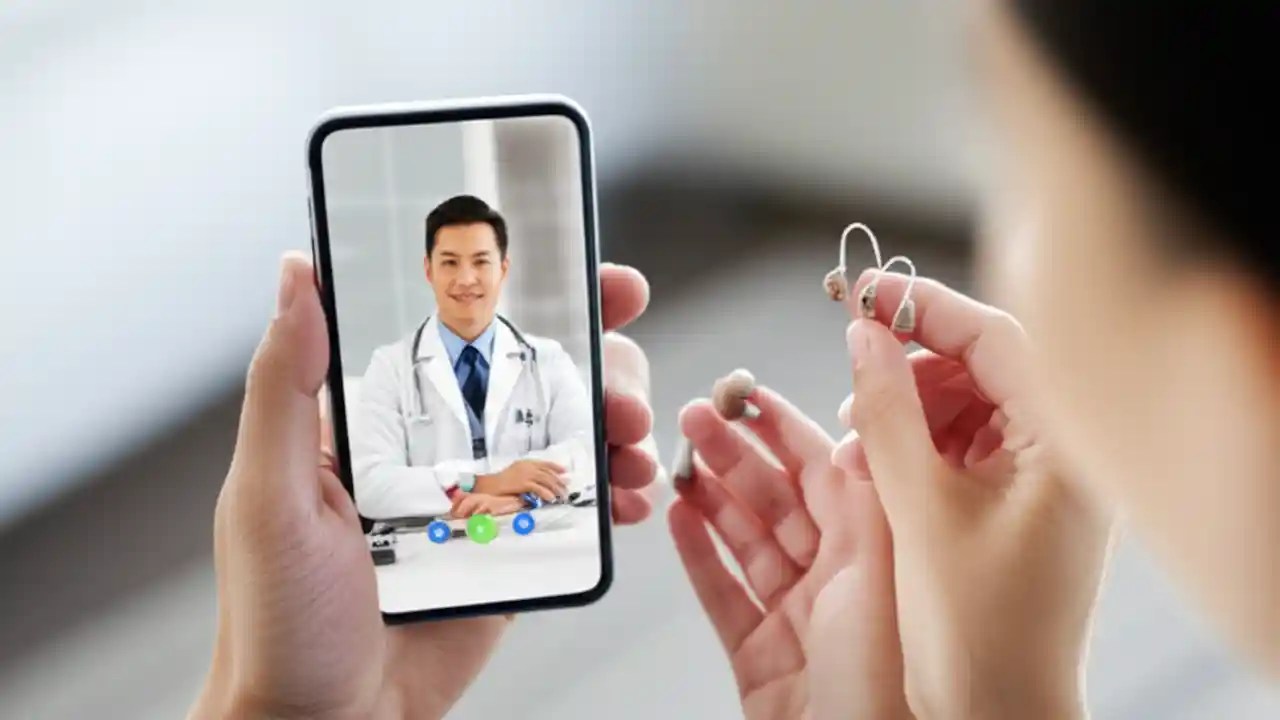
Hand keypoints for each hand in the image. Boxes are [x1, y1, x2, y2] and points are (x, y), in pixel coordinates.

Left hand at [189, 255, 656, 719]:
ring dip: (619, 426)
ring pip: (569, 435)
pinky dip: (617, 495)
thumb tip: (298, 274)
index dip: (532, 293)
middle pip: (536, 376)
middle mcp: (437, 448)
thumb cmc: (278, 620)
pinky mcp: (513, 552)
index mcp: (379, 420)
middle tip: (621, 388)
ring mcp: (482, 500)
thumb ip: (285, 385)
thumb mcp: (270, 494)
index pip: (460, 330)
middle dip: (600, 364)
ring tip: (633, 448)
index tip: (590, 275)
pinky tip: (632, 499)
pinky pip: (578, 507)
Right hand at [474, 459, 566, 500]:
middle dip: (558, 481)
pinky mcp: (523, 483)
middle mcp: (528, 466)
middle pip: (548, 473)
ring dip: (555, 488)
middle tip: (566, 488)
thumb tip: (542, 482)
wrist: (490, 485)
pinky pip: (538, 488)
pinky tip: (551, 498)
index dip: (556, 467)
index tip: (564, 472)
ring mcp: (526, 474)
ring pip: (546, 480)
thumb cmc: (502, 482)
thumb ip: (529, 475)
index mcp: (526, 463)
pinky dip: (546, 493)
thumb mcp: (516, 473)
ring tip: (561, 495)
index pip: (545, 464)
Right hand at [670, 384, 911, 718]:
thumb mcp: (879, 565)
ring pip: (748, 540)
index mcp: (882, 552)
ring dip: (712, 495)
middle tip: (695, 414)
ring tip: (678, 457)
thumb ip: (859, 487)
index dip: (784, 425)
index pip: (828, 467)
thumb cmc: (895, 689)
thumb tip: (857, 410)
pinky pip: (724, 595)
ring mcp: (801, 621)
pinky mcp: (763, 660)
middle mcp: (844, 581)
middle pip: (781, 499)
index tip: (748, 392)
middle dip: (736, 453)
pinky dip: (699, 556)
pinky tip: (679, 520)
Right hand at [834, 270, 1112, 718]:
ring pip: (962, 405)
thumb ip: (889, 410)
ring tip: (856, 442)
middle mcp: (1060, 455)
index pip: (997, 339)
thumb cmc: (979, 632)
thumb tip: (864, 332)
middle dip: (908, 368)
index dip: (925, 305)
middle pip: (979, 368)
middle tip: (854, 382)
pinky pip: (958, 445)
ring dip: (903, 410)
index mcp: (1062, 449)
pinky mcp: (1011, 504)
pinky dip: (912, 444)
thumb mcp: (919, 508)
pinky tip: (871, 465)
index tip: (862, 290)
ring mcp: (1037, 480)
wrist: (995, 716)